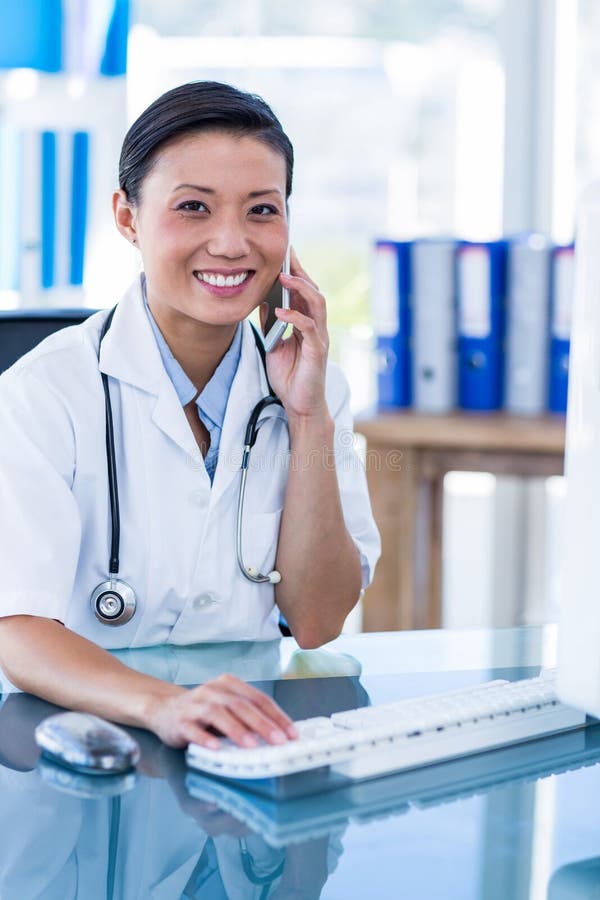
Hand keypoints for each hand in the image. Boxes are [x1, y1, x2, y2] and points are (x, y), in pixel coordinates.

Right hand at [146, 673, 297, 749]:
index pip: (258, 698)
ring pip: (217, 714)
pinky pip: (193, 729)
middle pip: (240, 705)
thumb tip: (279, 734)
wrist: (164, 709)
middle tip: (278, 741)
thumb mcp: (227, 707)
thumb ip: (248, 715)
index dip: (276, 715)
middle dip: (262, 724)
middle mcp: (213, 691)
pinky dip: (205, 738)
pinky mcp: (179, 721)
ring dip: (236, 730)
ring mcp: (194, 705)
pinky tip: (216, 748)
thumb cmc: (203, 711)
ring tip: (251, 745)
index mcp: (229, 684)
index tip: (291, 733)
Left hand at [260, 248, 329, 421]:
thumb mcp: (273, 344)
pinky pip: (309, 328)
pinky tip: (281, 310)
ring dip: (301, 288)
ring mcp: (319, 338)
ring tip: (284, 276)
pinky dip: (295, 317)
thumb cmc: (289, 377)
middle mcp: (317, 327)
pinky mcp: (318, 351)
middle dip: (300, 271)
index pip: (304, 291)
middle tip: (286, 255)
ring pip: (317, 304)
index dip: (296, 271)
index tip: (285, 253)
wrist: (299, 405)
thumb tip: (262, 300)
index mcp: (307, 323)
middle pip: (313, 291)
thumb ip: (270, 323)